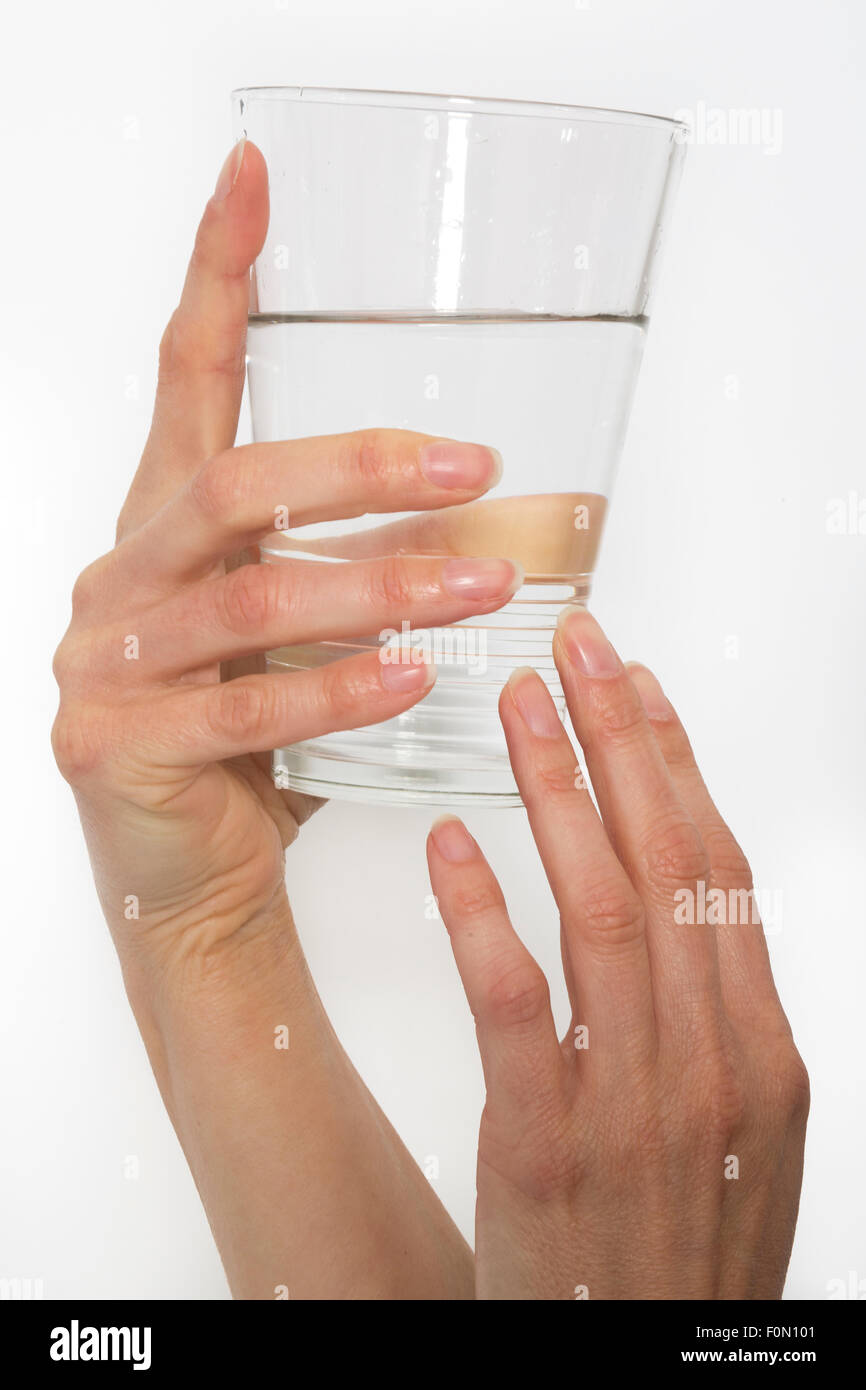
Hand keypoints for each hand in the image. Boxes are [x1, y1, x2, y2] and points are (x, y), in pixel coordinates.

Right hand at [50, 138, 512, 1298]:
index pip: (184, 379)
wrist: (195, 881)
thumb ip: (348, 566)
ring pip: (245, 598)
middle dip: (358, 465)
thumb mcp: (300, 638)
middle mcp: (123, 577)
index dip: (216, 274)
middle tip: (472, 461)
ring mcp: (105, 659)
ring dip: (375, 584)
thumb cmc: (256, 751)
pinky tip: (409, 675)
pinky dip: (333, 688)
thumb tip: (480, 512)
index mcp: (165, 531)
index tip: (254, 178)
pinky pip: (239, 708)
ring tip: (479, 579)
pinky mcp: (113, 744)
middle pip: (233, 484)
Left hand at [427, 606, 808, 1299]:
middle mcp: (711, 1063)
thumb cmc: (680, 1256)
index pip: (722, 872)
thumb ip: (716, 1024)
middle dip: (623, 740)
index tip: (641, 683)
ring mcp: (633, 1103)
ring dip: (558, 794)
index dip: (680, 764)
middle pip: (671, 862)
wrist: (646, 1375)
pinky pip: (514, 1006)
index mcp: (761, 1052)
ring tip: (517, 706)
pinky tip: (449, 842)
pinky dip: (483, 913)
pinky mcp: (545, 1145)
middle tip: (578, 646)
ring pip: (604, 910)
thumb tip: (687, 908)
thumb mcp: (737, 1140)